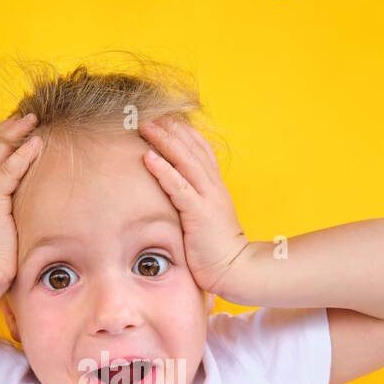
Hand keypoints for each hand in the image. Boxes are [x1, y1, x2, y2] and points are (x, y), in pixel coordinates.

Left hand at [137, 117, 250, 294]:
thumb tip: (179, 200)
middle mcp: (213, 187)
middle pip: (191, 149)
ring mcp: (207, 198)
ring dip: (164, 141)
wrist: (237, 270)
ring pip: (184, 161)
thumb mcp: (207, 220)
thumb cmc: (218, 250)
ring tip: (145, 126)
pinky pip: (179, 186)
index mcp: (215, 187)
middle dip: (170, 129)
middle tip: (149, 113)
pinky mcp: (199, 213)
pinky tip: (148, 156)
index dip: (184, 133)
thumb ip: (195, 205)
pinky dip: (163, 170)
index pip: (201, 151)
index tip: (165, 118)